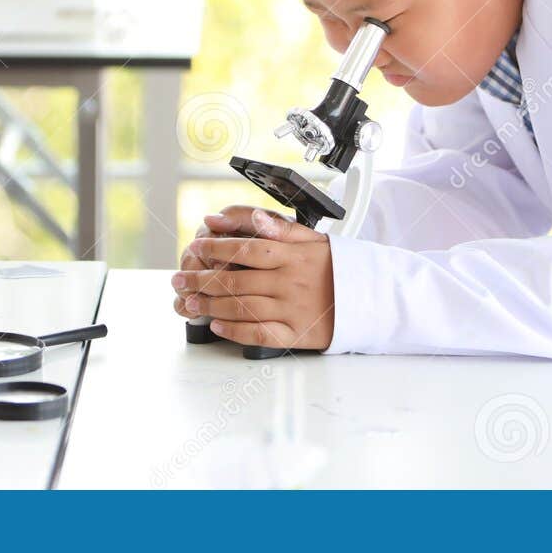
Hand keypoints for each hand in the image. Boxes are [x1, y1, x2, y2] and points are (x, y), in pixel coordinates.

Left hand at [171, 205, 335, 350]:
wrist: (372, 298)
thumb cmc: (338, 267)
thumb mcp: (313, 239)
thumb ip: (279, 228)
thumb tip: (253, 218)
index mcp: (292, 256)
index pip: (246, 249)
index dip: (216, 248)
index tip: (196, 247)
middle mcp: (290, 282)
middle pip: (236, 280)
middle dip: (202, 279)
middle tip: (179, 279)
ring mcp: (292, 309)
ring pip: (242, 307)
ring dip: (211, 305)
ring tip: (189, 301)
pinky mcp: (296, 334)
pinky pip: (261, 334)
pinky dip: (236, 331)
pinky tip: (218, 326)